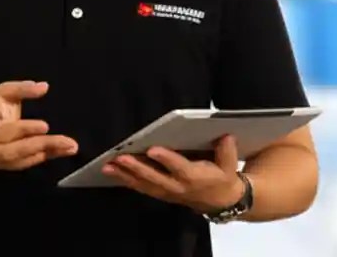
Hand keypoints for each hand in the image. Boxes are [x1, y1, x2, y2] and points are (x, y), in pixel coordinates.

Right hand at [0, 80, 78, 170]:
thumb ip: (19, 89)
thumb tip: (44, 87)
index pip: (4, 131)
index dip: (23, 129)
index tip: (45, 126)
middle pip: (16, 150)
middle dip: (42, 145)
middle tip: (69, 142)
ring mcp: (0, 162)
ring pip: (23, 160)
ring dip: (48, 154)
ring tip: (70, 146)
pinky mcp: (10, 167)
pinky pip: (28, 163)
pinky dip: (45, 157)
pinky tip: (62, 151)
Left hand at [103, 134, 245, 213]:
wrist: (220, 201)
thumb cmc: (222, 177)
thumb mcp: (229, 165)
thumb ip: (226, 151)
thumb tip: (226, 135)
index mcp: (195, 177)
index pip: (179, 167)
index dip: (166, 159)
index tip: (153, 149)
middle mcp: (178, 186)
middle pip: (155, 177)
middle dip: (137, 168)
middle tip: (120, 157)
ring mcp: (167, 192)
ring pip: (143, 184)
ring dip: (124, 175)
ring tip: (107, 166)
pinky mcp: (159, 193)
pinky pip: (141, 188)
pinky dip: (125, 181)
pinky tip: (111, 172)